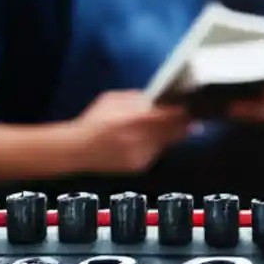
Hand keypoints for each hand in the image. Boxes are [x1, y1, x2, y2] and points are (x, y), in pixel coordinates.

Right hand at [71, 90, 192, 173]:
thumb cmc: (94, 121)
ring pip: (168, 142)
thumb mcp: (114, 100)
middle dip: (182, 123)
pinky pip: (157, 152)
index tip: (187, 106)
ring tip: (151, 127)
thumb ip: (139, 97)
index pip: (171, 116)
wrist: (77, 150)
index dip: (183, 111)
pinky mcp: (140, 166)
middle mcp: (140, 139)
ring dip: (167, 134)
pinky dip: (154, 145)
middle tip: (185, 117)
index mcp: (134, 119)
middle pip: (175, 131)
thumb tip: (161, 97)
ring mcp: (141, 154)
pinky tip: (141, 140)